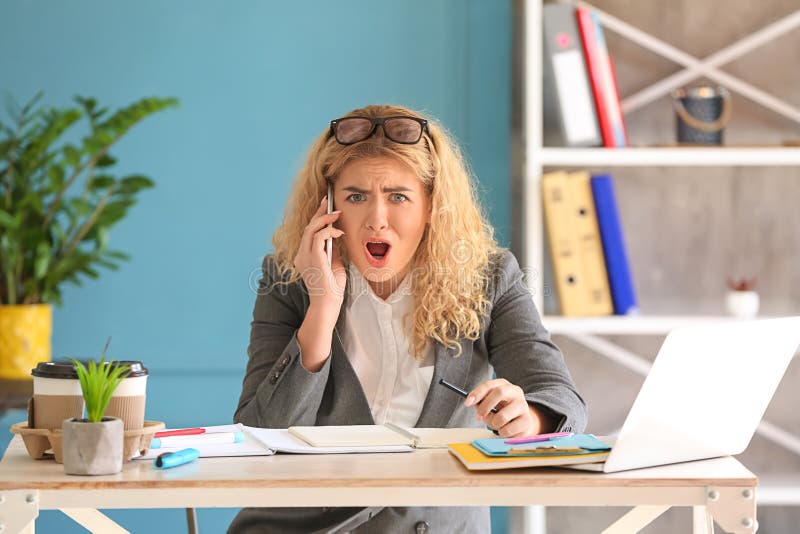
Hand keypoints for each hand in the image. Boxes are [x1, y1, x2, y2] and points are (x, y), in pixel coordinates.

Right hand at [293, 196, 346, 310]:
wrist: (328, 303)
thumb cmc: (332, 288)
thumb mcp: (334, 265)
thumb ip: (332, 250)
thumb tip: (336, 236)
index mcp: (304, 257)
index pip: (309, 233)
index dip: (316, 218)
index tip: (325, 207)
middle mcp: (301, 255)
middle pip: (308, 227)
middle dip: (319, 212)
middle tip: (329, 201)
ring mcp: (304, 257)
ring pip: (311, 229)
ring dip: (325, 219)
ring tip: (336, 214)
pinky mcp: (312, 259)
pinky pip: (318, 237)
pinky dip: (328, 231)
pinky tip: (338, 232)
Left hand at [465, 378, 554, 437]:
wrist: (522, 422)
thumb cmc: (502, 410)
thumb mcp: (491, 403)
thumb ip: (481, 402)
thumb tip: (471, 403)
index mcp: (504, 385)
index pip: (489, 385)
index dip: (477, 393)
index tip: (467, 402)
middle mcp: (515, 392)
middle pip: (499, 392)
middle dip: (485, 406)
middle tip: (480, 415)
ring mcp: (523, 406)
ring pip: (501, 417)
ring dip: (493, 424)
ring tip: (496, 424)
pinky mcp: (527, 421)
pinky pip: (507, 430)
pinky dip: (501, 432)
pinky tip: (506, 429)